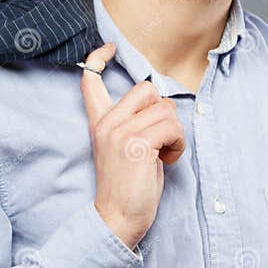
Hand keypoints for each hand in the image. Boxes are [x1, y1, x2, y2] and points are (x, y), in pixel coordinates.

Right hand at [80, 43, 185, 248]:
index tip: (110, 48)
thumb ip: (134, 123)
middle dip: (164, 112)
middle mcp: (107, 123)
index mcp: (100, 123)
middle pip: (147, 89)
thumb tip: (161, 104)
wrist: (117, 219)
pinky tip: (167, 160)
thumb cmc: (128, 187)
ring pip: (166, 109)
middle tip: (160, 139)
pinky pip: (172, 127)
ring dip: (174, 132)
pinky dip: (178, 144)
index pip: (90, 81)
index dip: (98, 59)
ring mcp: (121, 132)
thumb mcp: (125, 149)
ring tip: (163, 154)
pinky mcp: (137, 145)